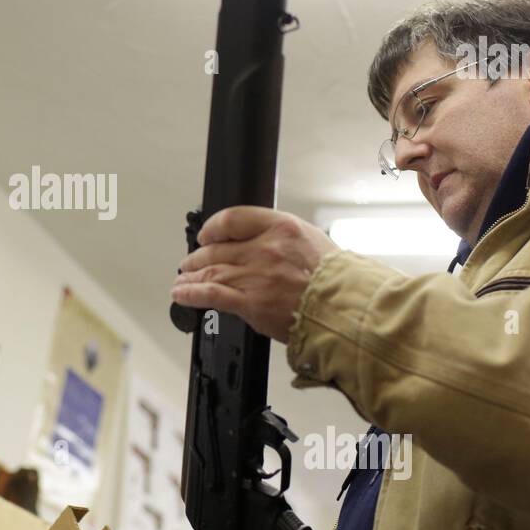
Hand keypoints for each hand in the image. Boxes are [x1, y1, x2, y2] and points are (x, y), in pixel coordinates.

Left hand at [171, 206, 339, 343]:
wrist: (347, 310)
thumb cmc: (337, 281)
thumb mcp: (312, 242)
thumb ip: (281, 240)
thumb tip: (257, 246)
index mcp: (282, 228)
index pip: (234, 218)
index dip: (213, 227)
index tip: (206, 234)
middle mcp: (265, 248)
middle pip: (217, 248)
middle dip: (198, 256)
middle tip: (190, 262)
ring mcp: (255, 276)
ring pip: (210, 270)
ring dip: (191, 276)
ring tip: (182, 280)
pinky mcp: (250, 303)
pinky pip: (210, 294)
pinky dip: (191, 293)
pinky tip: (181, 294)